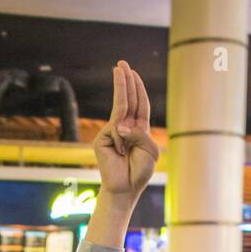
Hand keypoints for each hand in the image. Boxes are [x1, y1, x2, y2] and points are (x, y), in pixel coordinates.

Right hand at [93, 60, 158, 197]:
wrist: (125, 188)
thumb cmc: (140, 171)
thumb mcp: (149, 150)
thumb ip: (139, 133)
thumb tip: (120, 123)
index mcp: (139, 129)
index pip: (138, 104)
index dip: (137, 87)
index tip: (132, 72)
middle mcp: (125, 127)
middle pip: (127, 99)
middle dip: (124, 81)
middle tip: (121, 62)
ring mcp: (112, 132)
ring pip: (120, 111)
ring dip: (123, 104)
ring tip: (121, 97)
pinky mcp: (102, 139)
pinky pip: (115, 129)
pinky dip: (121, 138)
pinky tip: (120, 152)